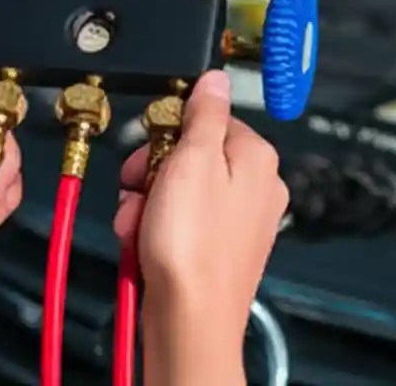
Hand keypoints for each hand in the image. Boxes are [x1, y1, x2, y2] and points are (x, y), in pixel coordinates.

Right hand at [114, 70, 288, 368]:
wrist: (189, 319)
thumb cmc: (193, 246)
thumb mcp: (193, 159)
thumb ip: (205, 114)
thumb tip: (216, 78)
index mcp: (257, 158)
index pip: (209, 118)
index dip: (169, 132)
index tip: (148, 147)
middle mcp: (256, 188)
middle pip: (192, 154)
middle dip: (153, 171)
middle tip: (138, 187)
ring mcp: (237, 222)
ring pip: (179, 190)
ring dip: (147, 202)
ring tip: (138, 223)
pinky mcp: (217, 250)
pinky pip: (179, 223)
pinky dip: (154, 228)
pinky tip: (142, 241)